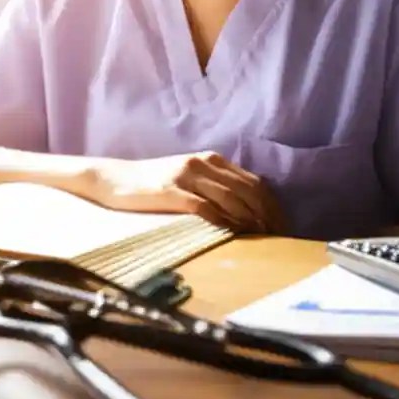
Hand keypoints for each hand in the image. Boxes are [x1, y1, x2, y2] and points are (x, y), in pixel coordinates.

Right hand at [91, 151, 286, 233]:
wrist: (115, 179)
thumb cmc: (153, 184)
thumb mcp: (190, 178)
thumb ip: (216, 186)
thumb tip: (249, 211)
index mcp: (212, 159)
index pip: (254, 182)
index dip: (273, 205)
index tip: (284, 226)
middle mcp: (203, 163)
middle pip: (248, 190)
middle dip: (268, 214)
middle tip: (280, 237)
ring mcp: (186, 175)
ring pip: (230, 198)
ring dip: (249, 219)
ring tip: (262, 238)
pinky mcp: (170, 190)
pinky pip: (203, 206)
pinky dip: (222, 221)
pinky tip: (233, 234)